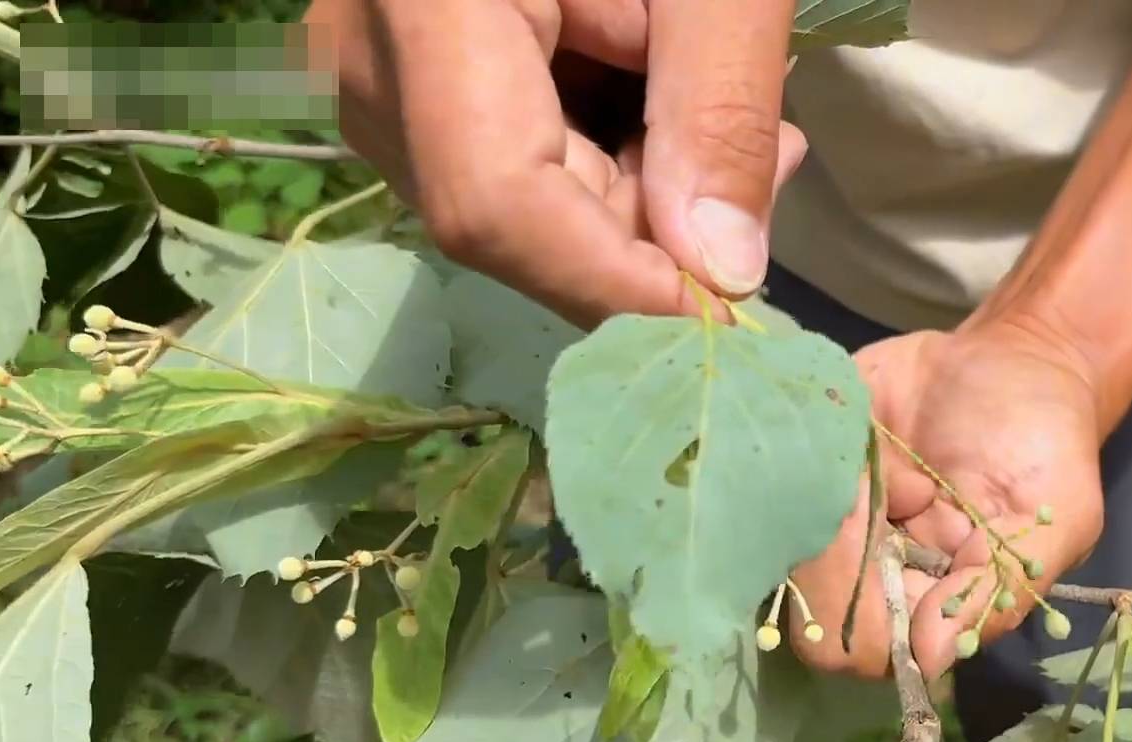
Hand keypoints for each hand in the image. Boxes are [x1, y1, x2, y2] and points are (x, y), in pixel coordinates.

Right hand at [302, 0, 803, 328]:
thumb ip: (722, 105)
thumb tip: (723, 273)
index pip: (496, 202)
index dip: (618, 282)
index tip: (736, 308)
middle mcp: (364, 44)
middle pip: (505, 215)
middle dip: (650, 224)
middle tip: (767, 156)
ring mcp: (371, 61)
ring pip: (509, 198)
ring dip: (636, 183)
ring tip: (709, 82)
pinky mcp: (400, 67)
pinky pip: (498, 154)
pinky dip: (600, 145)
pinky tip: (654, 73)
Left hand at [789, 320, 1106, 679]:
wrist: (1021, 355)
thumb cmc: (1046, 442)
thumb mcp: (1055, 517)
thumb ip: (997, 588)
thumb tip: (929, 659)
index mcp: (929, 600)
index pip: (865, 646)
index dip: (865, 609)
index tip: (894, 545)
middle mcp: (873, 568)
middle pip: (809, 601)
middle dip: (839, 550)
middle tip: (883, 493)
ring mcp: (834, 516)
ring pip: (785, 540)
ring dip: (839, 499)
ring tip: (901, 470)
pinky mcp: (809, 461)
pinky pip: (773, 475)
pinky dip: (821, 454)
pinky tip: (874, 439)